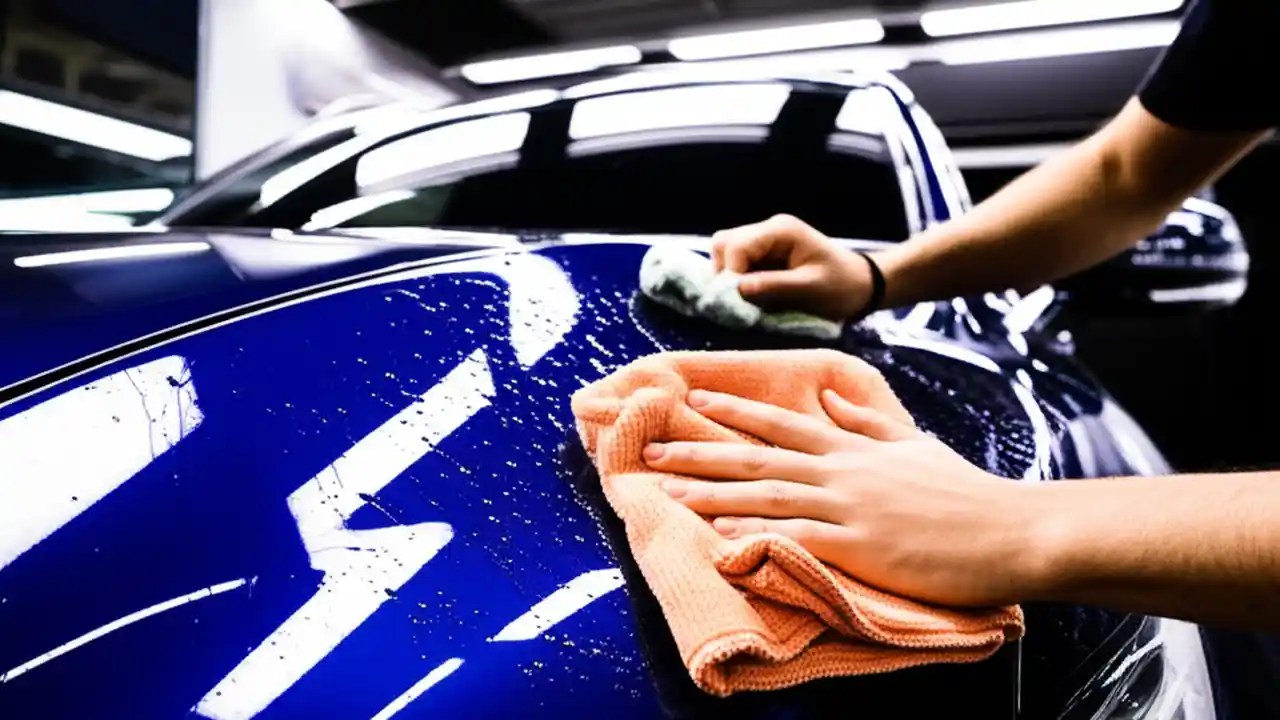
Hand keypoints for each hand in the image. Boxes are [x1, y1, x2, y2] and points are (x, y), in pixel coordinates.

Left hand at [642, 389, 1047, 606]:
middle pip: (759, 456)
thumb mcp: (914, 446)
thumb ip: (869, 424)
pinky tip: (721, 534)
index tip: (695, 399)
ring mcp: (849, 508)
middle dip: (701, 451)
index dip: (735, 411)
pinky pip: (797, 537)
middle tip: (653, 448)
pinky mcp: (861, 547)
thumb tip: (834, 400)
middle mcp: (843, 471)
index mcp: (854, 449)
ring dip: (713, 491)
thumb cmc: (963, 493)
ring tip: (670, 488)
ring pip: (767, 494)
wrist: (1008, 529)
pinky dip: (757, 534)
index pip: (783, 423)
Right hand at [711, 214, 872, 319]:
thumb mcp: (811, 289)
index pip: (737, 245)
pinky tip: (751, 297)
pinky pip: (736, 264)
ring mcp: (764, 242)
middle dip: (724, 274)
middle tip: (737, 301)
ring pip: (725, 253)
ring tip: (745, 301)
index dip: (729, 274)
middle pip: (724, 243)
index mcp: (781, 231)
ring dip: (728, 278)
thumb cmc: (842, 286)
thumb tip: (735, 290)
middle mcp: (768, 230)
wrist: (861, 285)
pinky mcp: (763, 255)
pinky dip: (737, 281)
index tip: (735, 303)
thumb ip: (773, 286)